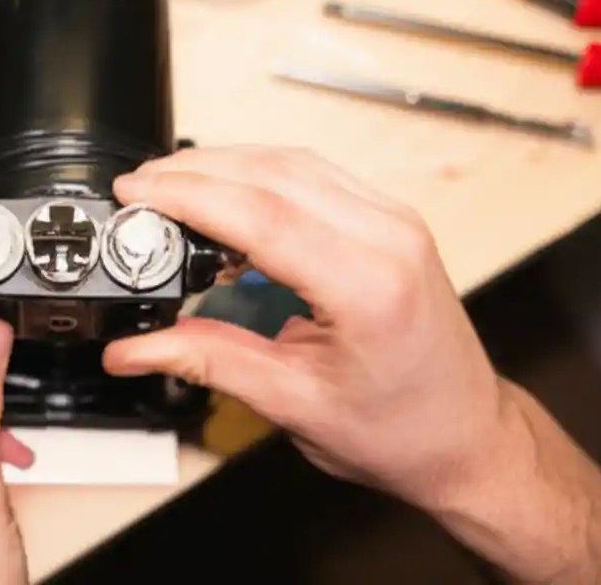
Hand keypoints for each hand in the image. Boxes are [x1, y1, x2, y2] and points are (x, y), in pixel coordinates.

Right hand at [104, 147, 503, 508]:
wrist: (465, 437)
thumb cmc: (401, 430)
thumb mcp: (293, 404)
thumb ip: (208, 361)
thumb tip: (135, 349)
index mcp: (370, 285)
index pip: (262, 215)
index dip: (189, 196)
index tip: (137, 195)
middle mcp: (389, 238)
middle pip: (273, 173)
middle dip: (194, 172)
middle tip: (137, 191)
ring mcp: (393, 222)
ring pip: (292, 163)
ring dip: (223, 166)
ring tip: (166, 190)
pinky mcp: (387, 220)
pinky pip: (313, 175)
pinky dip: (257, 176)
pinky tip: (221, 197)